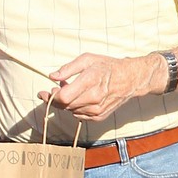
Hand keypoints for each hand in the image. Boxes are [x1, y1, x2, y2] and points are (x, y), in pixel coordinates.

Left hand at [40, 52, 163, 120]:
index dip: (52, 95)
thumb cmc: (108, 67)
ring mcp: (97, 110)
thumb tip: (52, 76)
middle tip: (54, 89)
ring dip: (66, 103)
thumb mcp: (88, 59)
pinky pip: (78, 115)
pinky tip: (79, 98)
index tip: (46, 90)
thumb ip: (68, 68)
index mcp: (91, 81)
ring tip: (70, 90)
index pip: (64, 97)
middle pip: (65, 105)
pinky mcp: (99, 117)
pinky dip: (75, 108)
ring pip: (70, 111)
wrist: (131, 79)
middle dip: (56, 98)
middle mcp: (94, 98)